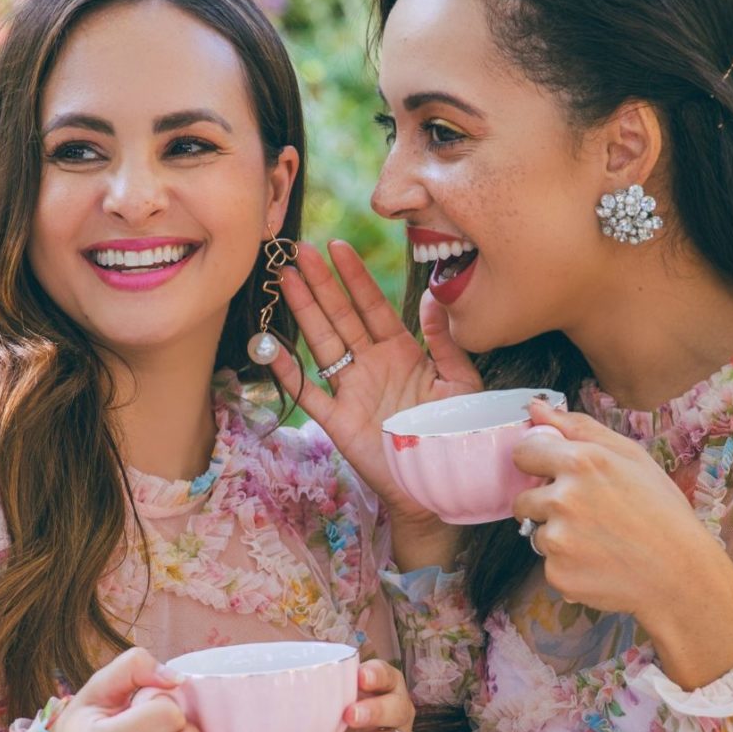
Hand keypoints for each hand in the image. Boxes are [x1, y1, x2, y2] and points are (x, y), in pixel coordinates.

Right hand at [263, 241, 479, 549]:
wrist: (439, 483)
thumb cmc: (453, 434)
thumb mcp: (459, 382)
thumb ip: (444, 341)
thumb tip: (432, 297)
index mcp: (402, 353)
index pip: (372, 306)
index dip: (355, 278)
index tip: (339, 248)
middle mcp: (372, 366)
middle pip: (341, 316)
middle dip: (321, 283)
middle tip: (300, 251)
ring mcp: (352, 391)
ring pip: (323, 342)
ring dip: (304, 310)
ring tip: (286, 279)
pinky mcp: (339, 420)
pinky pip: (309, 392)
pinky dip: (289, 372)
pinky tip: (273, 348)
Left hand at [318, 659, 418, 731]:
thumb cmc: (338, 719)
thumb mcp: (332, 702)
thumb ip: (323, 690)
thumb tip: (286, 680)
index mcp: (386, 689)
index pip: (389, 677)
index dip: (378, 675)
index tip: (360, 677)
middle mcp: (398, 715)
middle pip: (397, 710)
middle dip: (374, 711)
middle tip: (348, 715)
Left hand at [511, 403, 732, 688]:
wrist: (681, 574)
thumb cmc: (662, 511)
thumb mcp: (631, 457)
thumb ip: (580, 429)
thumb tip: (535, 408)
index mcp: (580, 462)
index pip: (524, 453)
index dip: (539, 465)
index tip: (555, 476)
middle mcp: (562, 499)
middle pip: (524, 500)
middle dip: (547, 507)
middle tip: (589, 516)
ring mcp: (557, 540)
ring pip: (537, 534)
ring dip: (559, 538)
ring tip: (600, 542)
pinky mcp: (557, 573)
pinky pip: (549, 565)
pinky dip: (568, 566)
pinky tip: (600, 564)